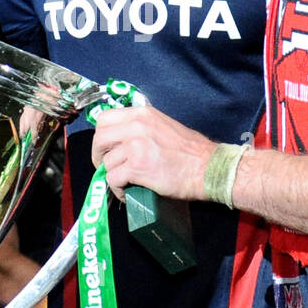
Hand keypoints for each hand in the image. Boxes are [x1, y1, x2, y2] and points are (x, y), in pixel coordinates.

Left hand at [91, 106, 215, 201]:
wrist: (208, 168)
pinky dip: (117, 189)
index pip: (104, 119)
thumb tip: (119, 142)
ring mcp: (136, 145)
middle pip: (99, 138)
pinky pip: (113, 179)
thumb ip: (140, 128)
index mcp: (142, 114)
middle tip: (107, 168)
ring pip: (107, 162)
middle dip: (98, 156)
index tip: (106, 149)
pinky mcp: (138, 166)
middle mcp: (136, 125)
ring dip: (112, 176)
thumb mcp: (162, 127)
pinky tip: (127, 193)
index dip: (101, 136)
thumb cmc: (190, 152)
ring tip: (125, 184)